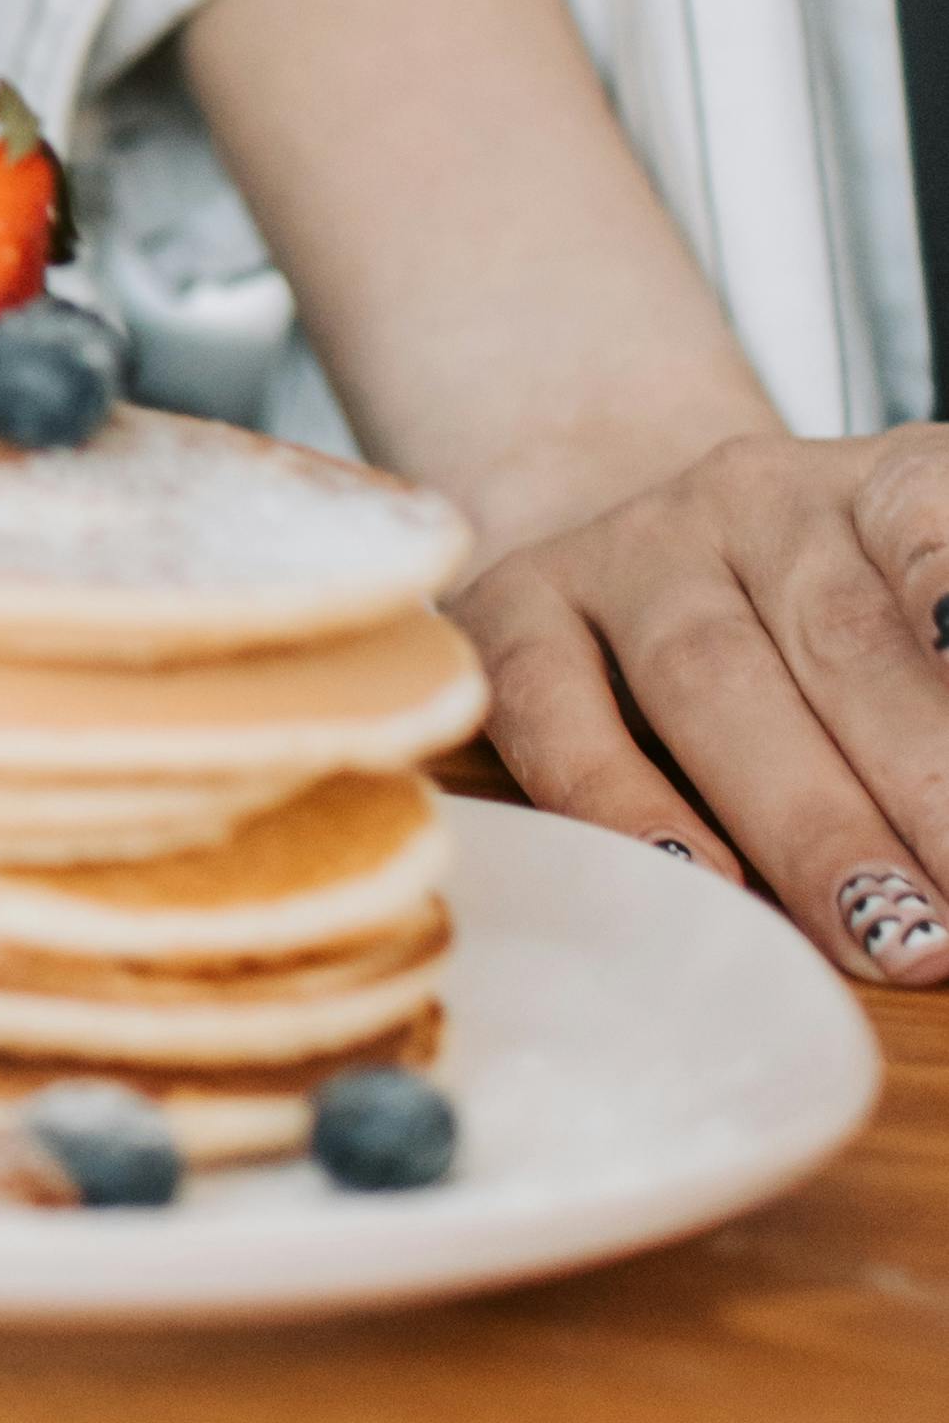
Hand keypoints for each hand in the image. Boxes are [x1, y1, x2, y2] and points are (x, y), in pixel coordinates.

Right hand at [458, 422, 948, 983]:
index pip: (926, 521)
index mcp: (878, 486)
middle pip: (841, 638)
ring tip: (883, 936)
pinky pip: (552, 704)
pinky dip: (620, 799)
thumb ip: (927, 723)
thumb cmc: (828, 654)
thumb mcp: (910, 663)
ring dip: (806, 826)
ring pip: (710, 677)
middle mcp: (755, 496)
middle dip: (923, 788)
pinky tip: (696, 880)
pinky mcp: (514, 604)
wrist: (656, 583)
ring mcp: (628, 545)